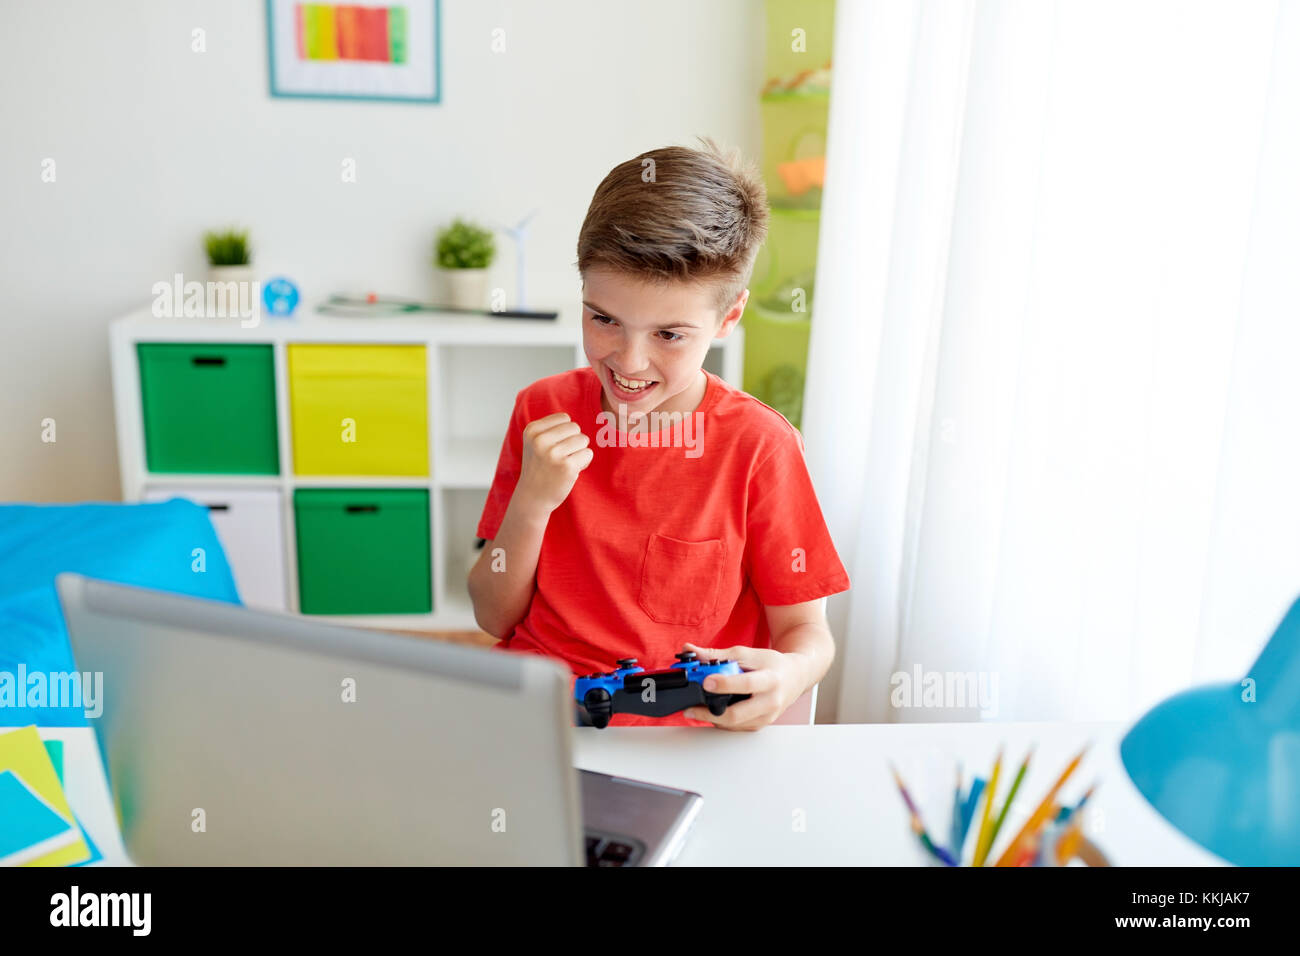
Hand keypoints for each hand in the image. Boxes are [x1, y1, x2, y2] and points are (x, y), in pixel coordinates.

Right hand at [515, 413, 593, 515]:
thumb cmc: (540, 467)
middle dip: (574, 442)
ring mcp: (553, 453)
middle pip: (575, 428)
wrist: (532, 497)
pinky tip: (571, 471)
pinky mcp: (566, 466)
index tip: (555, 447)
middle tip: (561, 457)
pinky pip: (588, 454)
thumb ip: (552, 427)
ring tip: (565, 464)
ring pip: (583, 440)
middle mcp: (540, 440)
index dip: (565, 433)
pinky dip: (584, 462)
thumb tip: (589, 414)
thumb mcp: (536, 442)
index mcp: (532, 430)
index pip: (564, 419)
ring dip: (579, 452)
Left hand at [681, 642, 811, 731]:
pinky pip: (737, 728)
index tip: (706, 682)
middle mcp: (770, 701)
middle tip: (692, 706)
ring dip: (712, 718)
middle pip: (737, 714)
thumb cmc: (771, 664)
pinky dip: (721, 721)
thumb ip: (716, 654)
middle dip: (710, 712)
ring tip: (697, 707)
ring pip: (734, 724)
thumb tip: (690, 651)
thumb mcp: (746, 653)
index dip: (725, 684)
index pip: (746, 684)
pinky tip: (712, 711)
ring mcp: (767, 716)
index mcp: (770, 679)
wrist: (795, 677)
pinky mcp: (761, 725)